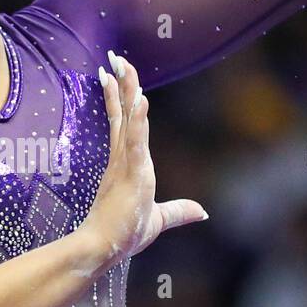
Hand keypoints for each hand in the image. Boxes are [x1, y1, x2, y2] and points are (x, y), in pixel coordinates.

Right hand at [83, 51, 207, 269]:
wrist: (104, 248)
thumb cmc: (124, 234)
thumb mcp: (159, 220)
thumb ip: (179, 211)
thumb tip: (202, 211)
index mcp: (127, 163)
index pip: (122, 124)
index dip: (117, 99)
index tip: (111, 76)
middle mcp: (124, 157)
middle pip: (122, 113)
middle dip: (120, 84)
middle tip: (114, 57)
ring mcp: (125, 162)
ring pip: (127, 119)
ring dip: (127, 91)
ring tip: (123, 65)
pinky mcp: (130, 171)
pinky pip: (134, 140)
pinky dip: (138, 119)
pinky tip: (141, 99)